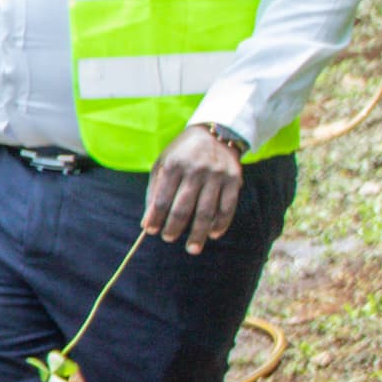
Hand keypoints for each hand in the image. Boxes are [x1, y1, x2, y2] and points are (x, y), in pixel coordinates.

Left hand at [145, 123, 244, 250]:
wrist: (215, 133)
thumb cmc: (182, 153)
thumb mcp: (163, 164)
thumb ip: (154, 191)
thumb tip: (147, 222)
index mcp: (174, 165)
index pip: (162, 198)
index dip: (156, 217)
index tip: (151, 231)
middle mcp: (196, 170)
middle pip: (184, 207)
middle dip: (174, 227)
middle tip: (168, 239)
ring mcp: (216, 175)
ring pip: (207, 211)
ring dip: (198, 233)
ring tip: (192, 248)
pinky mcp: (234, 179)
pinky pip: (228, 206)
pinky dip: (221, 223)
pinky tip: (213, 234)